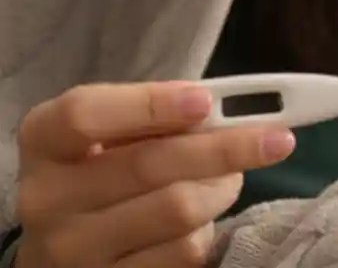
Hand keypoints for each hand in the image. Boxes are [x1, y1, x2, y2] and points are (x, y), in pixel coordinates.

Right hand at [14, 82, 294, 266]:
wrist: (70, 243)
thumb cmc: (106, 170)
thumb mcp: (115, 133)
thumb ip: (159, 116)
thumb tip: (227, 110)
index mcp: (44, 140)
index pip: (87, 114)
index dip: (150, 104)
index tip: (206, 100)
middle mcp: (46, 198)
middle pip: (149, 166)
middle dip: (225, 148)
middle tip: (278, 139)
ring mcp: (72, 251)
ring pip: (178, 211)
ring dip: (223, 189)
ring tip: (231, 179)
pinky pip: (183, 253)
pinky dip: (208, 231)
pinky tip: (202, 221)